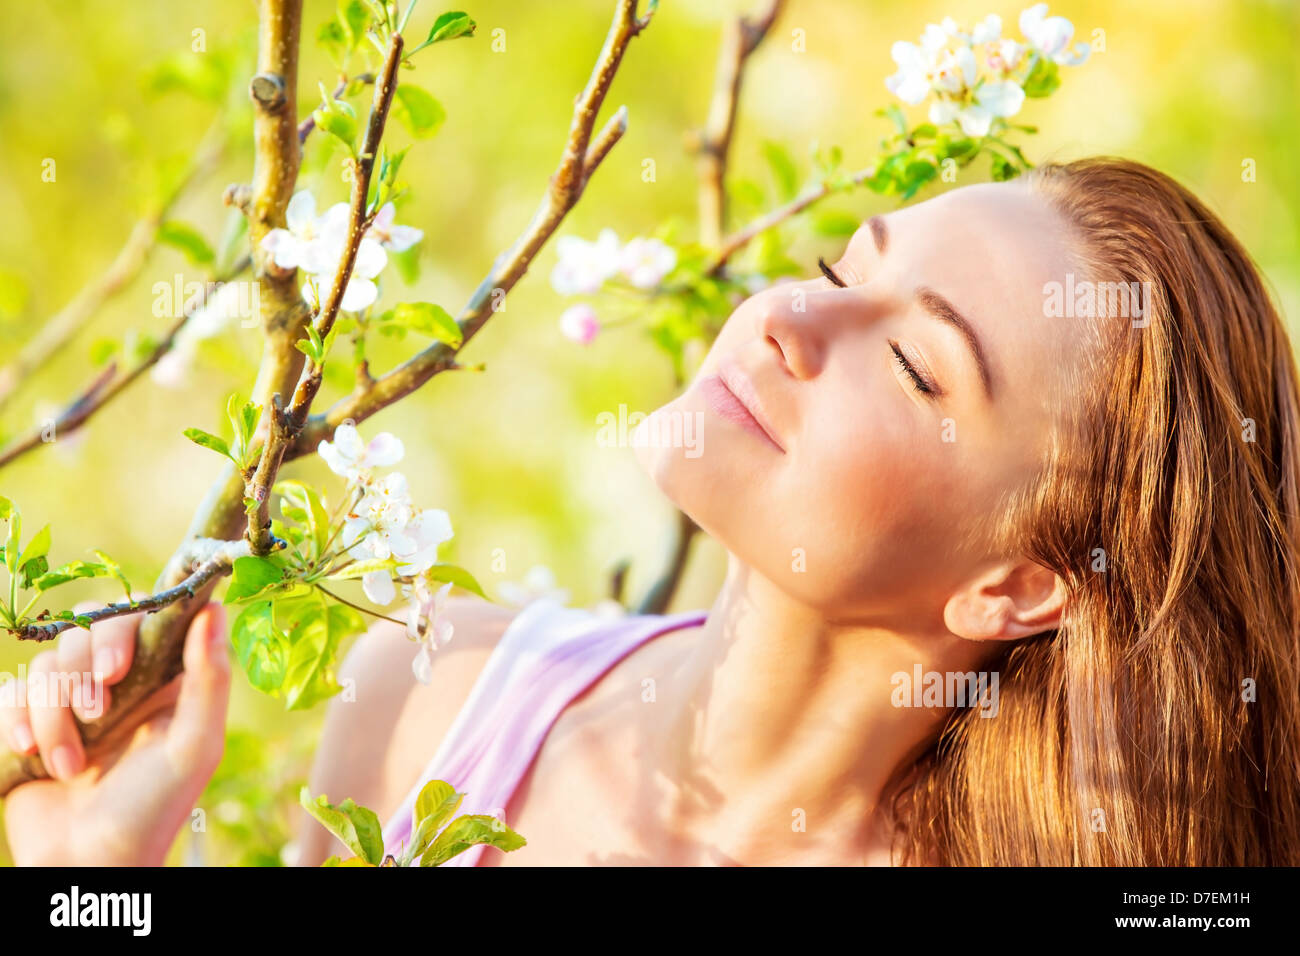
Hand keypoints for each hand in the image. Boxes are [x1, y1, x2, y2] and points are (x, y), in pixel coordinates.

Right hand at [0, 601, 229, 865]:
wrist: (86, 864)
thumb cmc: (152, 808)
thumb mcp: (195, 744)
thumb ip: (210, 677)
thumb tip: (216, 607)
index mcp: (164, 677)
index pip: (142, 615)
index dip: (123, 629)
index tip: (117, 668)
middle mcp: (120, 681)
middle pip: (87, 627)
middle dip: (85, 670)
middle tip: (98, 713)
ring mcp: (73, 699)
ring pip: (49, 664)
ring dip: (54, 716)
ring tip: (71, 765)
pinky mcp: (30, 721)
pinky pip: (11, 692)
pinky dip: (18, 722)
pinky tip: (32, 756)